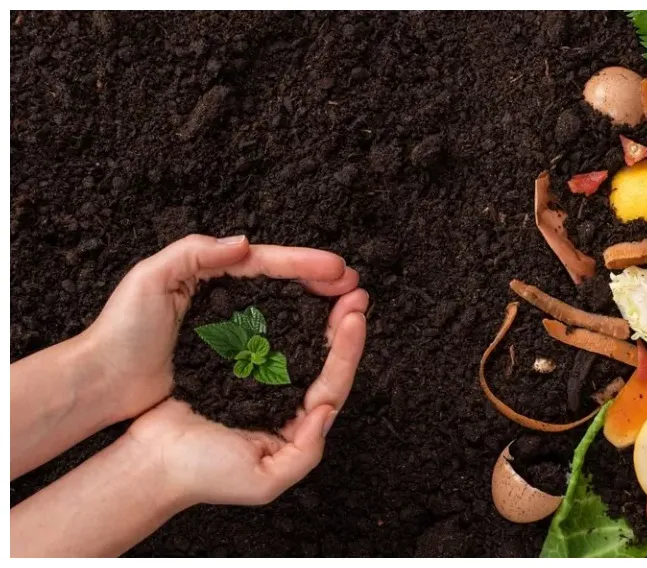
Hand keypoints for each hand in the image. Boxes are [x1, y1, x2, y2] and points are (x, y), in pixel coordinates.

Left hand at [82, 234, 362, 420]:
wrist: (102, 383)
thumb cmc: (121, 330)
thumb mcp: (151, 278)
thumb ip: (195, 252)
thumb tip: (244, 243)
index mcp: (210, 272)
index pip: (267, 262)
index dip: (305, 264)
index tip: (339, 269)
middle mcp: (224, 296)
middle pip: (284, 283)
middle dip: (322, 283)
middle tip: (356, 288)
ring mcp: (228, 328)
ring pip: (284, 311)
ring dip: (317, 308)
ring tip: (348, 309)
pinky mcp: (228, 359)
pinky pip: (272, 342)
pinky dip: (299, 337)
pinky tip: (319, 341)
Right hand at [126, 305, 366, 505]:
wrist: (149, 464)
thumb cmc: (202, 476)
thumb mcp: (264, 479)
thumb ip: (304, 452)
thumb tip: (326, 411)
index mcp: (294, 421)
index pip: (332, 383)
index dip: (348, 351)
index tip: (356, 318)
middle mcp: (281, 395)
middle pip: (321, 355)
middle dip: (341, 322)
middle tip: (355, 293)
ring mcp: (255, 375)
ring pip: (294, 337)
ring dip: (315, 310)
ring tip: (333, 283)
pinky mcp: (227, 358)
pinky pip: (256, 330)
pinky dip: (274, 310)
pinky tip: (287, 291)